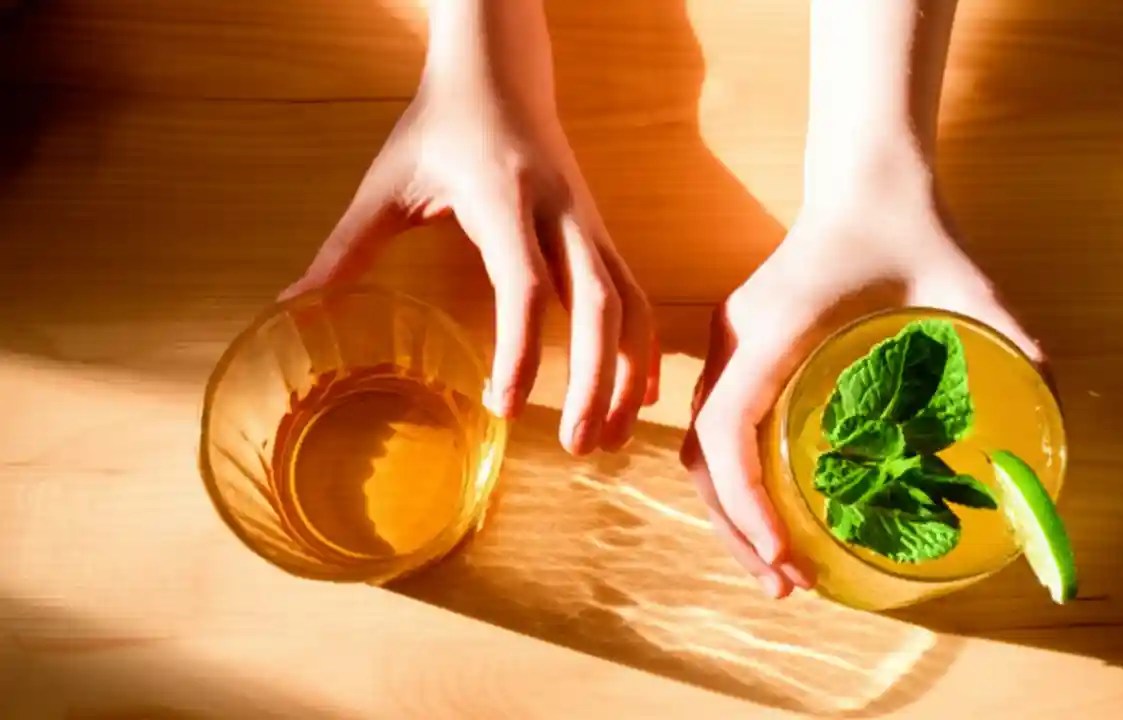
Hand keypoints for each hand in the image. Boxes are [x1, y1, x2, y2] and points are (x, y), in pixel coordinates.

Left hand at [284, 1, 656, 454]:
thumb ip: (345, 246)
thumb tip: (291, 303)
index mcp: (502, 200)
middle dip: (594, 380)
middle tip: (574, 446)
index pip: (524, 283)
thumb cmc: (442, 125)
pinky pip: (638, 294)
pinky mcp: (601, 232)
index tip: (503, 406)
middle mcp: (559, 214)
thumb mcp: (388, 181)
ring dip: (626, 375)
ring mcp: (589, 224)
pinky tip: (643, 393)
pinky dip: (646, 348)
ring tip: (608, 439)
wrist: (501, 72)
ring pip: (630, 305)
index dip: (521, 348)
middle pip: (597, 305)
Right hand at [681, 153, 1041, 597]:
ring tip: (774, 566)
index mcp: (771, 329)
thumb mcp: (974, 293)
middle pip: (702, 454)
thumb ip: (1018, 354)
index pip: (729, 430)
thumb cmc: (914, 233)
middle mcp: (732, 340)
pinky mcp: (738, 351)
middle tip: (785, 586)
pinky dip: (732, 479)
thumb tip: (1050, 447)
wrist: (867, 182)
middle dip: (735, 528)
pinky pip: (716, 427)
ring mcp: (727, 344)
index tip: (784, 555)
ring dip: (728, 512)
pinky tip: (769, 513)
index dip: (745, 503)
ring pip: (700, 446)